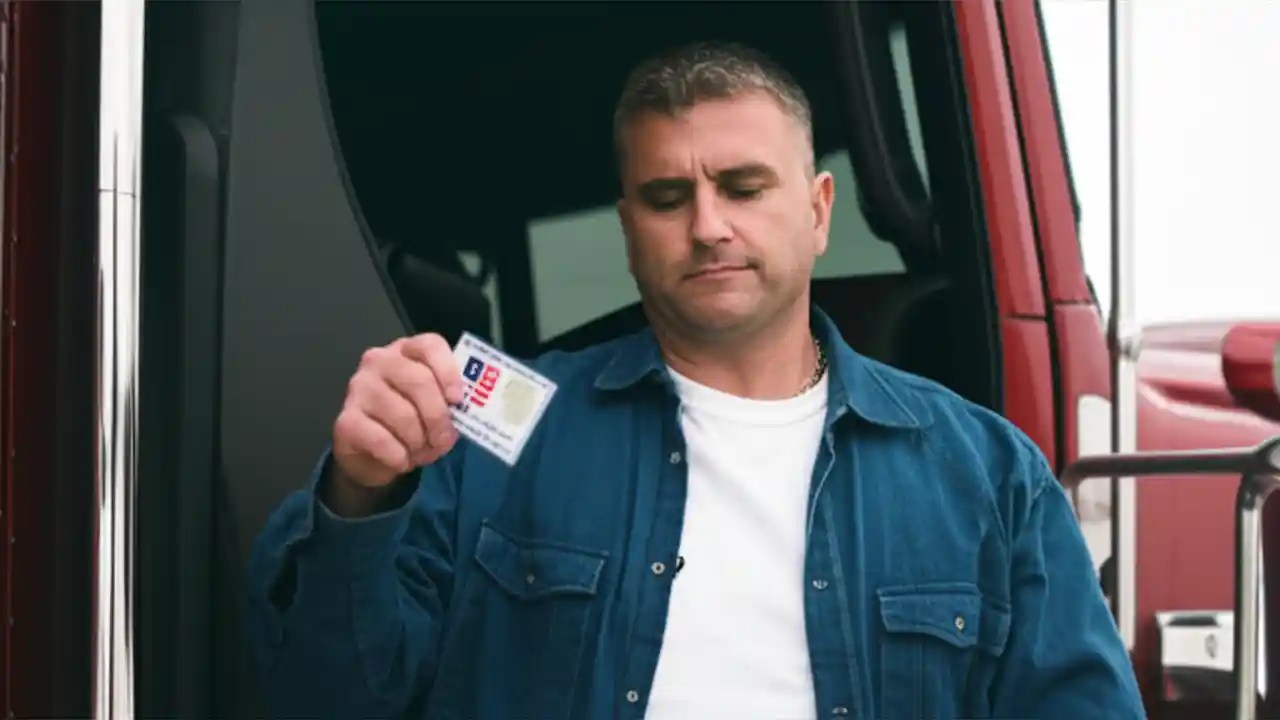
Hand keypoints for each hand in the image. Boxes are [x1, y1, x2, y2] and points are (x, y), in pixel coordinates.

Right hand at [330, 334, 464, 492]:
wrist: (371, 454)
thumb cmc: (410, 423)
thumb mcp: (434, 408)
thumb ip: (449, 402)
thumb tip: (463, 412)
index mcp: (406, 351)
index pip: (430, 346)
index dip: (448, 372)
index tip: (457, 400)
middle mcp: (379, 361)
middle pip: (419, 381)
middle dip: (438, 417)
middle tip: (443, 439)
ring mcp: (358, 388)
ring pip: (403, 415)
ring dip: (419, 442)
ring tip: (420, 451)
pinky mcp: (345, 420)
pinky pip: (382, 440)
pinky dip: (399, 456)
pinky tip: (401, 460)